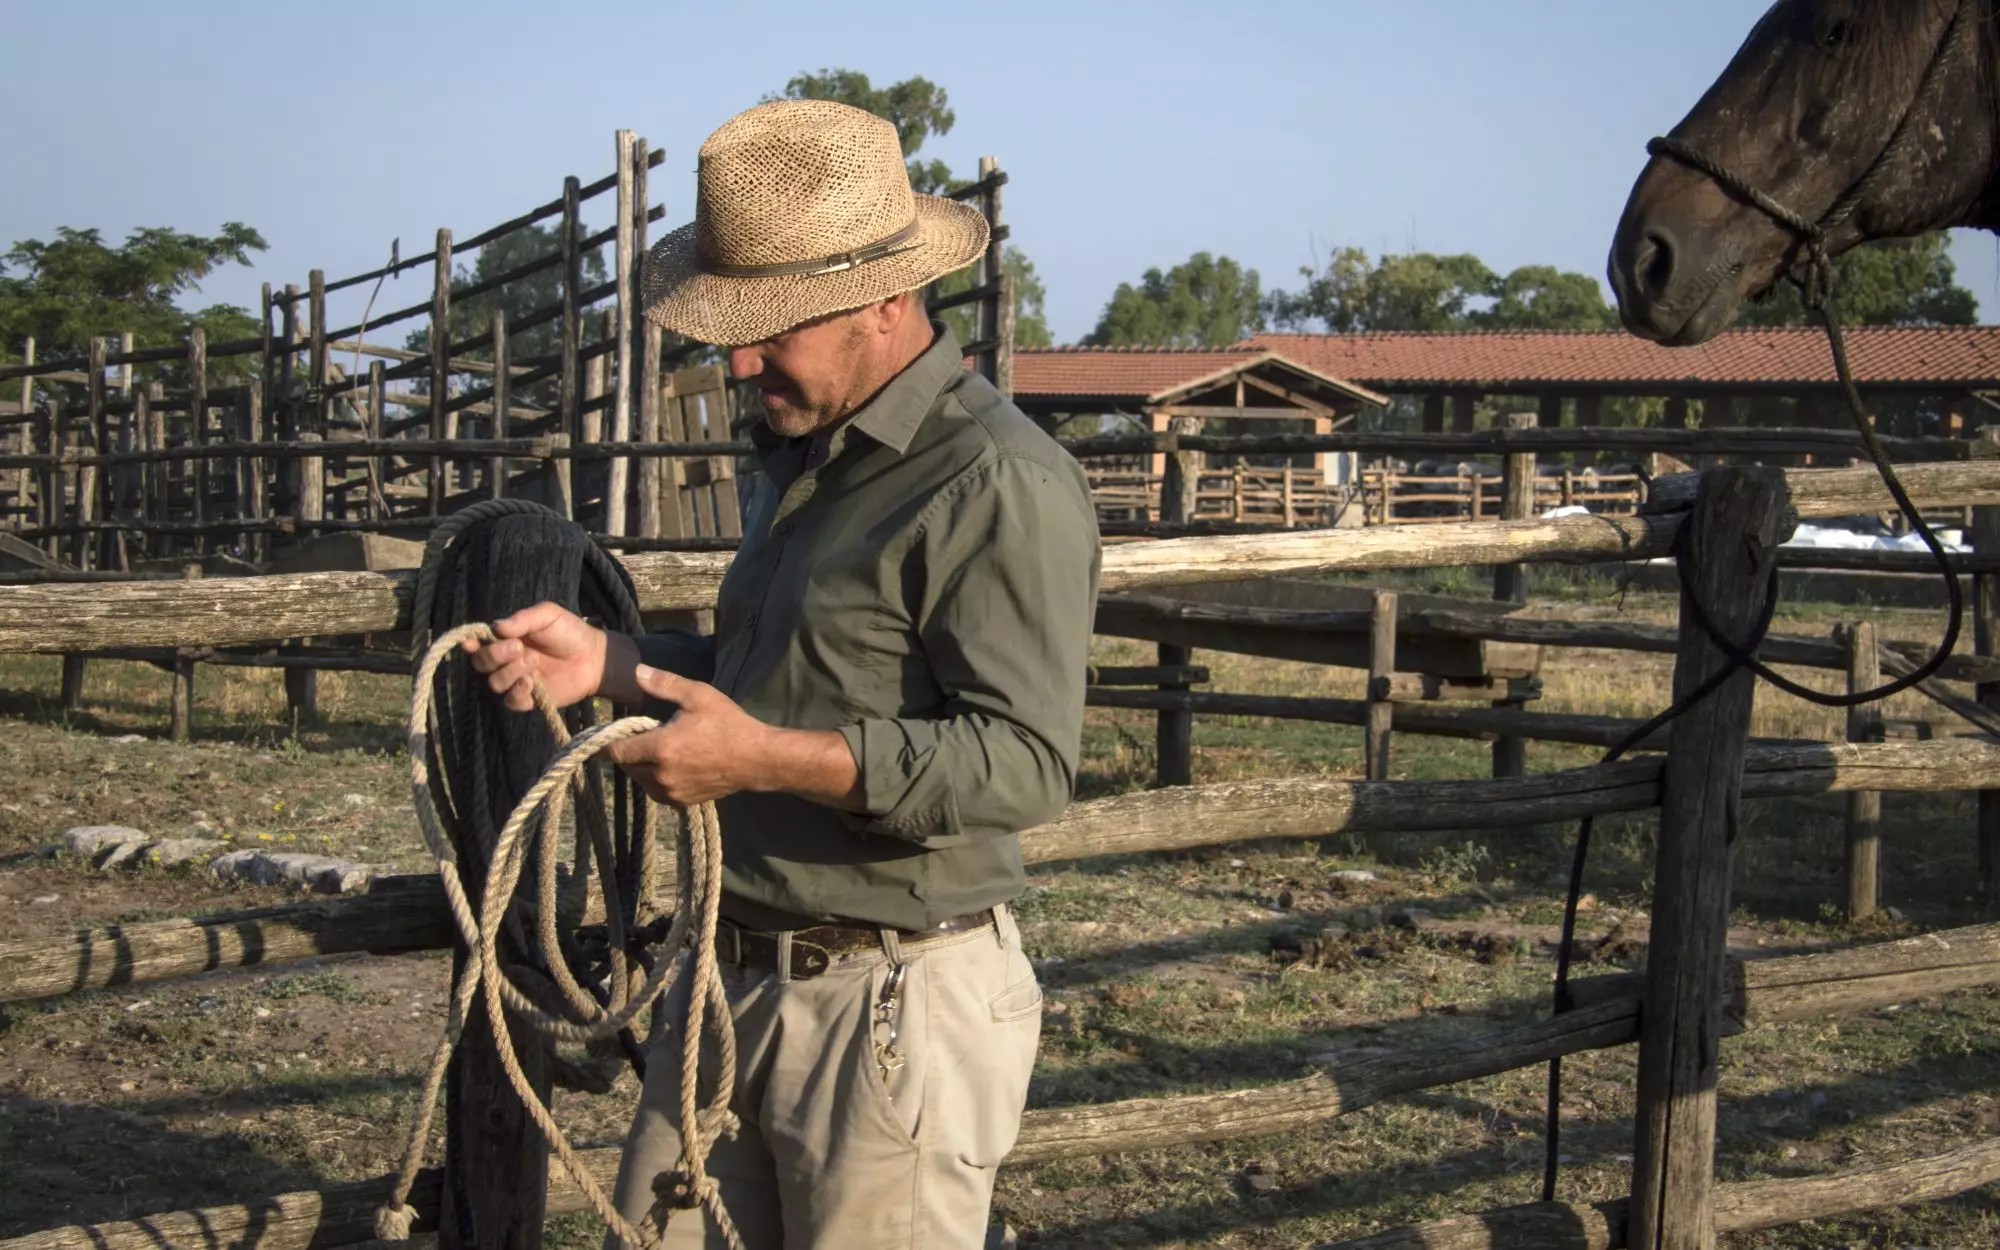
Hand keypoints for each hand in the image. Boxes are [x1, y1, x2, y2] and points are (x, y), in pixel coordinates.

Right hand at [460, 601, 614, 712]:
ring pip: (495, 683)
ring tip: (534, 661)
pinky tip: (532, 681)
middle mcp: (506, 661)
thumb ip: (522, 619)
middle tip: (518, 647)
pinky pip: (511, 701)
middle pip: (481, 663)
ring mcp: (516, 681)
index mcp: (505, 639)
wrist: (594, 657)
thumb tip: (496, 627)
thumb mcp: (548, 615)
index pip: (478, 644)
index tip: (472, 642)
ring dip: (511, 671)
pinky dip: (517, 691)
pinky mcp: (529, 699)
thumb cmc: (569, 632)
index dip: (470, 643)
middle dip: (495, 655)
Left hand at [603, 667, 780, 804]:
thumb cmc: (729, 724)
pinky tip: (670, 765)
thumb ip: (665, 684)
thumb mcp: (698, 696)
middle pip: (626, 766)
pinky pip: (656, 792)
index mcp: (661, 748)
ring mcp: (671, 792)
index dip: (607, 743)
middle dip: (628, 751)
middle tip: (642, 735)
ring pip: (640, 780)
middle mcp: (661, 775)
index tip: (606, 734)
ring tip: (658, 749)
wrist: (757, 759)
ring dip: (641, 766)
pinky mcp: (681, 802)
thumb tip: (637, 671)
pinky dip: (655, 780)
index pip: (616, 751)